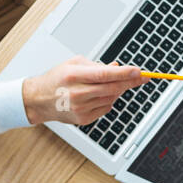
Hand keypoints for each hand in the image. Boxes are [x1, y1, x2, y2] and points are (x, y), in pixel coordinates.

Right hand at [22, 57, 142, 125]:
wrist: (39, 100)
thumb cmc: (57, 79)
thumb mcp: (74, 64)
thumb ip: (97, 65)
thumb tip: (117, 67)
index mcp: (74, 76)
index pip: (105, 74)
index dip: (124, 73)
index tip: (138, 71)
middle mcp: (77, 93)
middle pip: (112, 88)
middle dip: (130, 82)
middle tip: (143, 77)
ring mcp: (80, 108)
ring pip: (111, 98)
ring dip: (118, 90)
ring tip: (113, 83)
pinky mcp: (83, 119)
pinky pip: (106, 108)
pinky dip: (108, 100)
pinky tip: (99, 95)